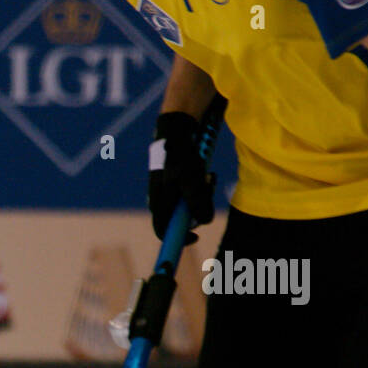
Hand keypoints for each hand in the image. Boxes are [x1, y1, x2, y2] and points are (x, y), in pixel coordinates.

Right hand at [147, 111, 215, 242]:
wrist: (177, 128)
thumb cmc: (181, 154)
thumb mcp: (193, 180)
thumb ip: (198, 203)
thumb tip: (204, 221)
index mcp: (159, 203)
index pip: (163, 231)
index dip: (179, 239)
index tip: (196, 237)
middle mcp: (161, 199)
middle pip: (180, 218)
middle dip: (198, 209)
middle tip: (208, 192)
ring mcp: (168, 189)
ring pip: (188, 204)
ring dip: (202, 195)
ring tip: (208, 177)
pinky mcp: (175, 180)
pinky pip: (190, 191)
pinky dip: (200, 186)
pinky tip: (206, 172)